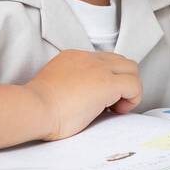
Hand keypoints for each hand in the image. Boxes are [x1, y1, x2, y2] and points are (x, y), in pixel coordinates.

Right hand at [23, 50, 142, 140]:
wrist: (34, 108)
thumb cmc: (38, 107)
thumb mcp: (55, 87)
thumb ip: (71, 86)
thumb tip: (83, 99)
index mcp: (73, 57)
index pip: (103, 61)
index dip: (108, 79)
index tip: (100, 99)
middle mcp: (88, 59)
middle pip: (121, 61)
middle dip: (122, 82)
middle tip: (112, 104)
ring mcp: (99, 69)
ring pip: (132, 69)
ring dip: (129, 89)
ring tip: (116, 108)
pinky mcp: (108, 83)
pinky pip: (135, 85)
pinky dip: (132, 99)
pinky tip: (117, 111)